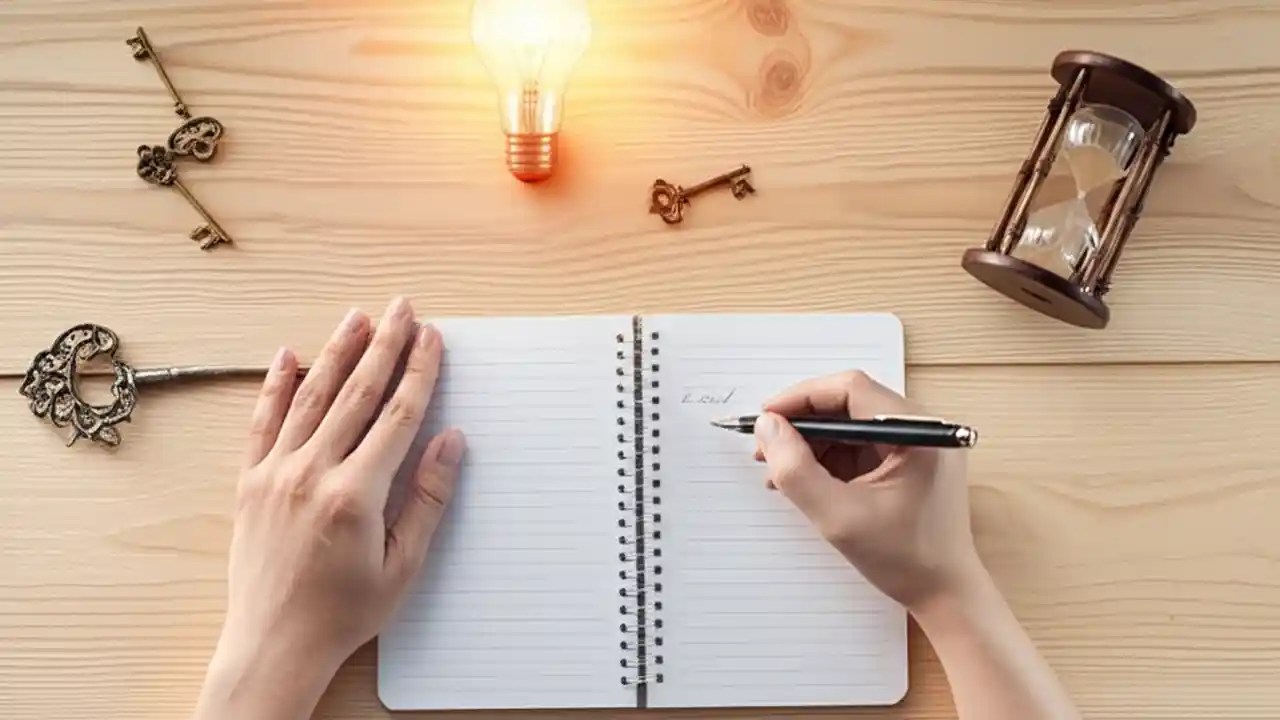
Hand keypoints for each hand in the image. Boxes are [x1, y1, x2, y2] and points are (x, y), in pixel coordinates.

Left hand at [194, 298, 465, 719]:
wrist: (274, 644)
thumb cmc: (344, 613)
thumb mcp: (403, 565)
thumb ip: (427, 498)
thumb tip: (450, 440)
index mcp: (355, 494)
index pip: (397, 416)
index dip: (418, 372)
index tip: (431, 338)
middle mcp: (312, 473)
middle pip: (357, 394)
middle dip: (384, 345)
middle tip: (402, 307)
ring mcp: (276, 473)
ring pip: (312, 397)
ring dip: (338, 351)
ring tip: (358, 316)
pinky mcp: (250, 482)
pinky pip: (264, 422)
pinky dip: (277, 386)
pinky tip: (288, 355)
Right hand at [753, 371, 979, 611]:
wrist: (944, 594)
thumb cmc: (905, 560)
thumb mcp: (838, 516)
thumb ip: (796, 470)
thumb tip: (767, 428)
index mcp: (918, 433)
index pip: (850, 389)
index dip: (801, 398)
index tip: (767, 419)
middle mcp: (923, 428)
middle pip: (848, 404)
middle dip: (802, 424)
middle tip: (766, 448)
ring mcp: (917, 443)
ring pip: (850, 424)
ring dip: (812, 442)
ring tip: (779, 470)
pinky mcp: (908, 460)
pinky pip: (860, 444)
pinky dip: (829, 457)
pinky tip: (803, 478)